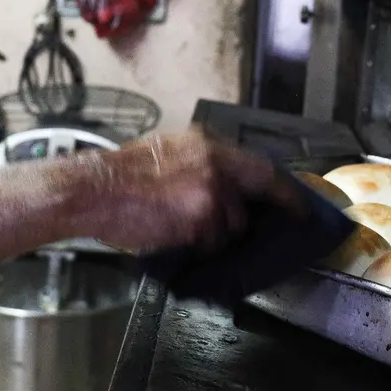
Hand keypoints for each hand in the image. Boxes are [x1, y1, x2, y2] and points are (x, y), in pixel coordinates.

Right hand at [77, 130, 306, 252]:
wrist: (92, 189)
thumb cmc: (119, 177)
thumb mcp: (166, 154)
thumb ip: (199, 165)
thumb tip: (225, 188)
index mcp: (206, 143)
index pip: (260, 165)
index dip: (282, 186)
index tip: (297, 201)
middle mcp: (216, 161)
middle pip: (260, 189)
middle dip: (272, 209)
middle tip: (286, 222)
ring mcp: (211, 188)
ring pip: (234, 223)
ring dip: (220, 234)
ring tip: (191, 232)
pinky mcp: (201, 215)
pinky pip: (213, 242)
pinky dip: (201, 246)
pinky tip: (178, 239)